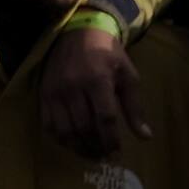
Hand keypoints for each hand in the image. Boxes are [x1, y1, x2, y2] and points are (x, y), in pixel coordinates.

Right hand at [38, 25, 147, 157]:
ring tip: (90, 154)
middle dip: (96, 147)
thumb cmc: (108, 54)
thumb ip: (135, 107)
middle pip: (84, 126)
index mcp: (97, 80)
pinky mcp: (43, 92)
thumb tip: (145, 136)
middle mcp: (73, 87)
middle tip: (105, 157)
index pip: (105, 118)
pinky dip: (59, 138)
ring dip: (78, 146)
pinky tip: (72, 142)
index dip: (112, 140)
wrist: (77, 32)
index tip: (118, 153)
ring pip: (64, 129)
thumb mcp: (128, 76)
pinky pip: (48, 123)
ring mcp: (55, 90)